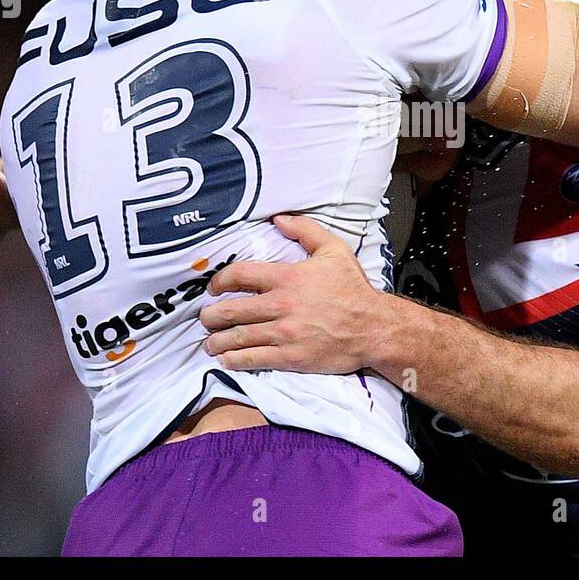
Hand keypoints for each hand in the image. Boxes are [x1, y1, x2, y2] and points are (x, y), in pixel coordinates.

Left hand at [201, 214, 387, 373]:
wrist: (373, 327)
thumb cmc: (354, 290)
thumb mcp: (334, 250)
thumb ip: (306, 230)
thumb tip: (279, 219)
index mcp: (287, 278)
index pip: (240, 275)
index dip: (220, 280)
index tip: (214, 287)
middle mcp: (281, 305)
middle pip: (231, 310)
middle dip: (211, 316)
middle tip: (205, 318)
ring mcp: (284, 333)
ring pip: (237, 337)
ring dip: (217, 340)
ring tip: (210, 342)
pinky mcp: (289, 357)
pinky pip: (252, 359)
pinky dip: (234, 360)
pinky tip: (225, 359)